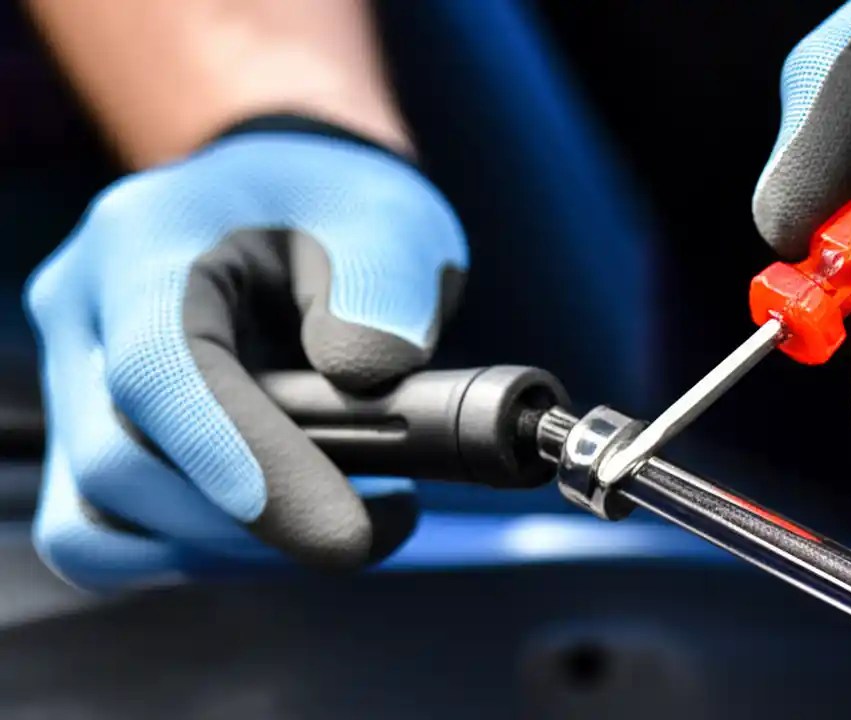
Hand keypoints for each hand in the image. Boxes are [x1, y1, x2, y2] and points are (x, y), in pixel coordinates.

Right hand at [24, 121, 467, 590]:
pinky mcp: (83, 436)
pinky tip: (272, 527)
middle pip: (121, 464)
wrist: (285, 200)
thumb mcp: (388, 222)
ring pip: (98, 522)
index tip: (339, 528)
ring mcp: (69, 378)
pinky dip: (190, 552)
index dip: (239, 459)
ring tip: (331, 522)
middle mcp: (82, 310)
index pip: (159, 368)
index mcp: (145, 241)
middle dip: (257, 524)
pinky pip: (104, 536)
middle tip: (378, 524)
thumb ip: (384, 289)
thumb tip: (364, 377)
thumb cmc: (337, 206)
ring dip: (222, 549)